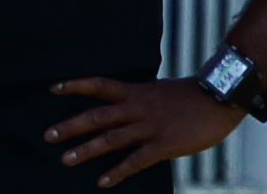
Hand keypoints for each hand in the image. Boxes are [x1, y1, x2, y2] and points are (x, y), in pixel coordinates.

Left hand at [46, 76, 243, 187]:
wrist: (218, 97)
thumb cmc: (191, 96)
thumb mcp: (159, 91)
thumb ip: (141, 100)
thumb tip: (126, 108)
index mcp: (135, 91)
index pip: (98, 85)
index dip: (74, 86)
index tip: (52, 88)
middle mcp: (137, 107)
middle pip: (97, 115)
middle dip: (71, 126)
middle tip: (48, 135)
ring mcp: (149, 126)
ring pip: (111, 138)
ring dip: (86, 150)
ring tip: (66, 159)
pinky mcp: (163, 145)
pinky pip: (135, 160)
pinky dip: (118, 171)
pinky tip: (103, 181)